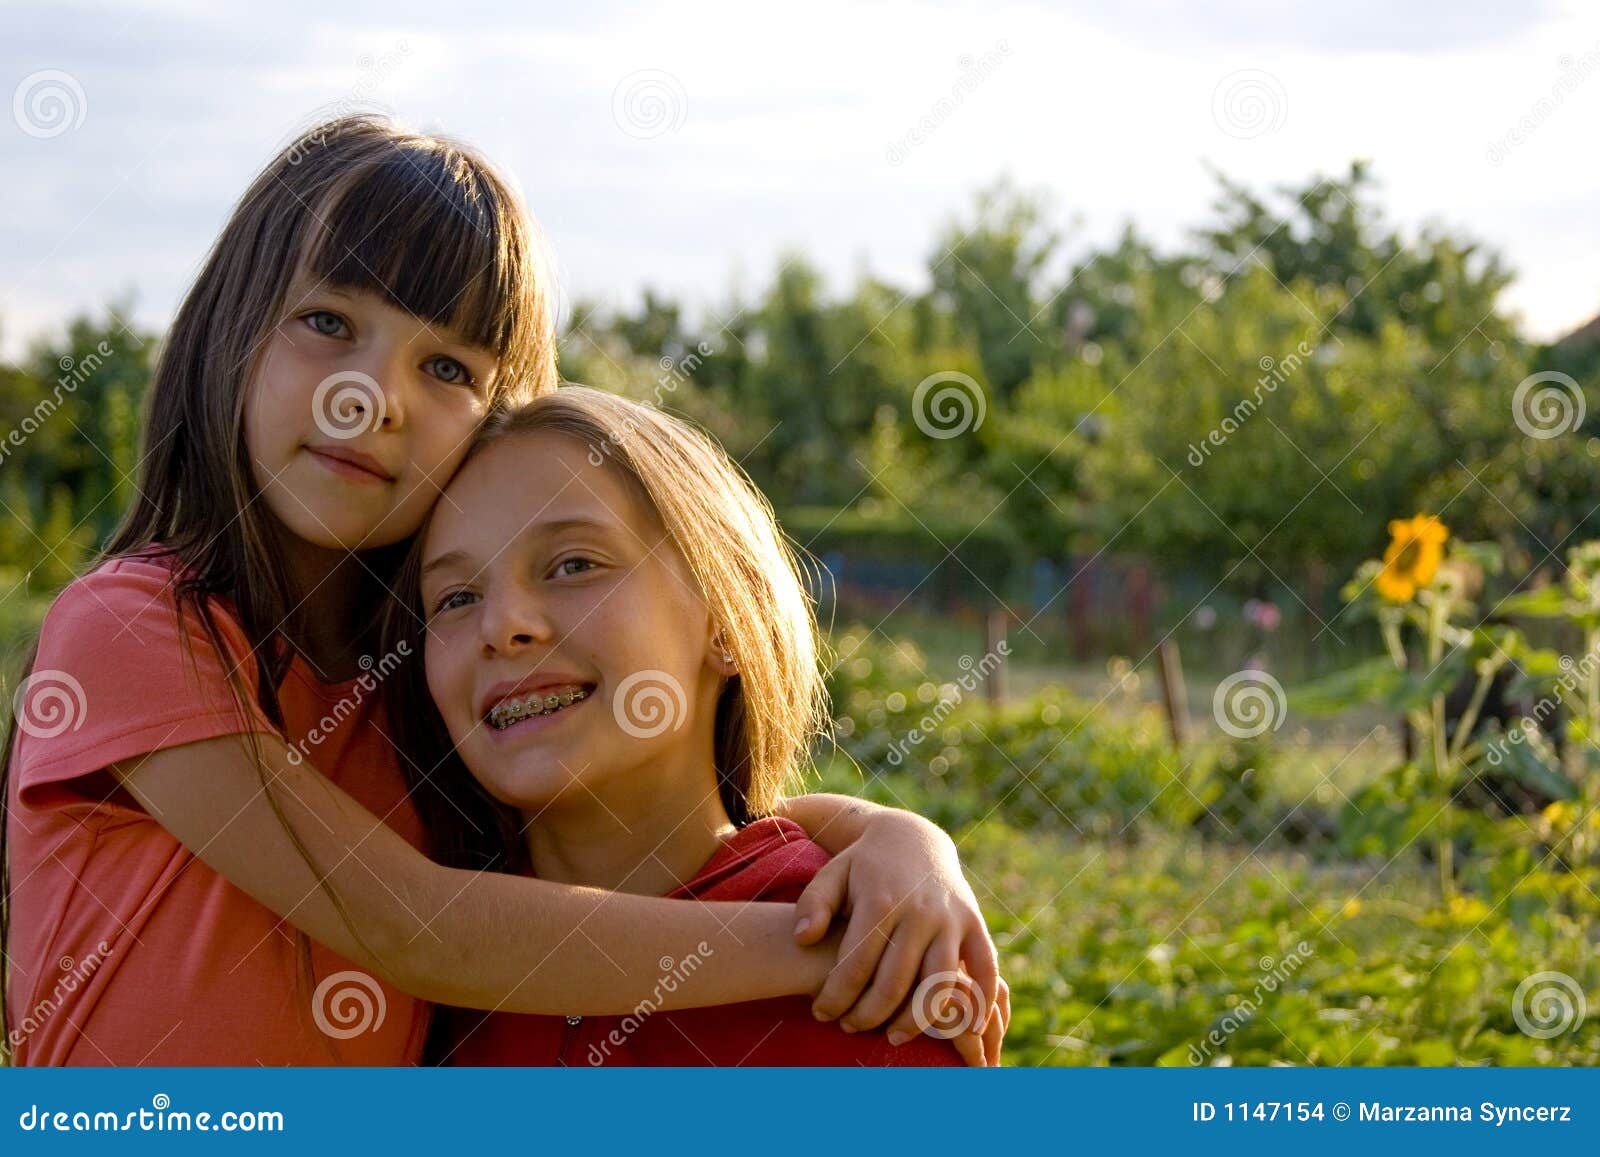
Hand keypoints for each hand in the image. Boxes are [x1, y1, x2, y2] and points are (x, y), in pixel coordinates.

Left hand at [793, 809, 1002, 1057]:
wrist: (912, 837)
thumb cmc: (863, 866)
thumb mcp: (832, 874)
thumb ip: (813, 904)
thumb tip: (803, 939)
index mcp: (880, 901)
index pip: (854, 966)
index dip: (835, 998)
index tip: (821, 1014)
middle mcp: (919, 912)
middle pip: (894, 984)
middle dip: (867, 1015)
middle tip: (850, 1028)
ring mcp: (951, 918)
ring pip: (939, 985)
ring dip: (915, 1021)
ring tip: (892, 1037)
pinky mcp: (974, 923)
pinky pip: (986, 968)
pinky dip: (981, 1001)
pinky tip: (967, 1027)